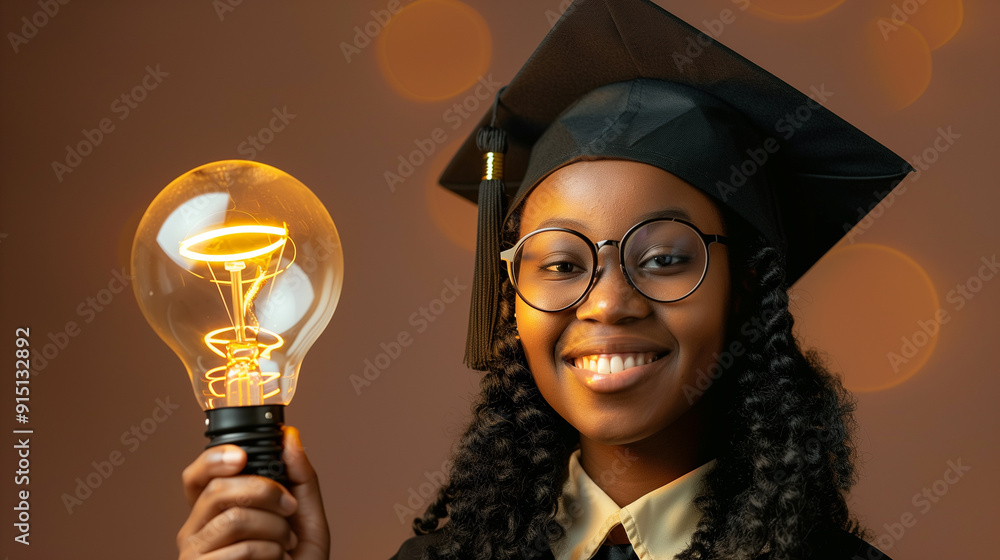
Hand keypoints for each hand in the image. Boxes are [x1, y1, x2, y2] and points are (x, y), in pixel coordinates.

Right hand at [177, 426, 330, 558]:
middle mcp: (198, 529)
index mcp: (216, 510)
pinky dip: (271, 551)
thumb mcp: (306, 517)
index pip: (197, 475)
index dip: (214, 459)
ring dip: (274, 528)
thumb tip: (290, 436)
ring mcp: (197, 553)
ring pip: (233, 518)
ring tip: (285, 544)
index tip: (243, 455)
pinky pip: (241, 548)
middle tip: (288, 507)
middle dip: (263, 491)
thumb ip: (301, 477)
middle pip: (216, 490)